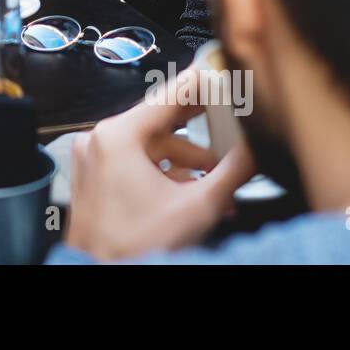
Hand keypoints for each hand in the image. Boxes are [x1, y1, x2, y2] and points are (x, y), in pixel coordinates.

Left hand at [65, 68, 255, 260]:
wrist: (100, 277)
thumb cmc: (132, 247)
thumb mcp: (197, 207)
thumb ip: (232, 173)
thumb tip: (254, 151)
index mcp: (117, 136)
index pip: (169, 95)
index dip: (201, 83)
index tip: (221, 73)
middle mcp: (100, 141)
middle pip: (159, 120)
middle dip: (199, 127)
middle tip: (227, 116)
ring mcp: (94, 160)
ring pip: (149, 145)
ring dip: (186, 159)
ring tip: (217, 175)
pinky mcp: (95, 179)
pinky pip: (135, 163)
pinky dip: (164, 172)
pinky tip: (192, 189)